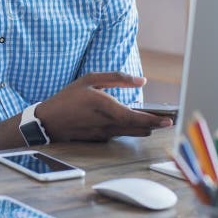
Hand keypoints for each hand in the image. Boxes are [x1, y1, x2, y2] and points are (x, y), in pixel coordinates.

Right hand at [34, 72, 172, 141]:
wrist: (49, 121)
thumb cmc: (68, 97)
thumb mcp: (89, 80)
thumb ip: (117, 78)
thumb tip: (141, 80)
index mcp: (104, 106)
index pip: (134, 117)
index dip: (153, 120)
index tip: (168, 120)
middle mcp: (106, 123)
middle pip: (137, 128)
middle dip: (154, 124)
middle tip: (168, 120)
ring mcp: (103, 133)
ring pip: (131, 132)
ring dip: (144, 128)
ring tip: (156, 122)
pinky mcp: (100, 138)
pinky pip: (119, 133)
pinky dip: (129, 129)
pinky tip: (135, 124)